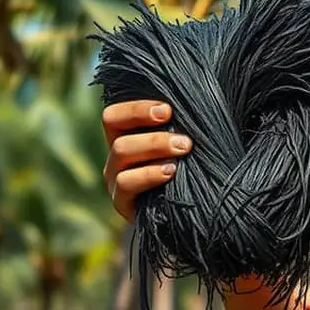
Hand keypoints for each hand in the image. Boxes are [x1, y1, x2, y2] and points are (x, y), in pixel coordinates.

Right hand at [102, 100, 191, 219]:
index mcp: (124, 136)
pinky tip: (171, 172)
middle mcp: (116, 157)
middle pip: (119, 137)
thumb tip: (195, 100)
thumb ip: (179, 124)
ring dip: (154, 147)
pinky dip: (149, 174)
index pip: (114, 116)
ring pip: (121, 153)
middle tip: (186, 142)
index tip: (168, 110)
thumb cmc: (187, 166)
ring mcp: (115, 180)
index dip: (137, 109)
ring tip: (183, 151)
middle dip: (155, 136)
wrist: (187, 210)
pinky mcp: (121, 202)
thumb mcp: (179, 143)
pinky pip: (126, 183)